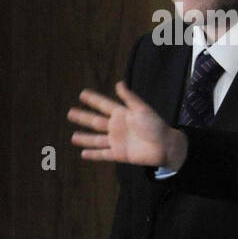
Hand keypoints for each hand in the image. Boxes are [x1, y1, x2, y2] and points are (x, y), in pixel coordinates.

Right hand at [69, 82, 187, 169]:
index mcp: (123, 115)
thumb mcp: (142, 110)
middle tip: (70, 113)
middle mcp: (117, 128)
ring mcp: (117, 141)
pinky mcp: (119, 154)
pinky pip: (103, 154)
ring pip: (96, 139)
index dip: (94, 100)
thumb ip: (130, 98)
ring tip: (73, 137)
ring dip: (85, 138)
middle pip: (96, 122)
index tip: (83, 93)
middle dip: (83, 117)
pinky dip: (93, 154)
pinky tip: (83, 154)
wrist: (166, 146)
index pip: (104, 105)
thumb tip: (119, 83)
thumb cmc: (156, 126)